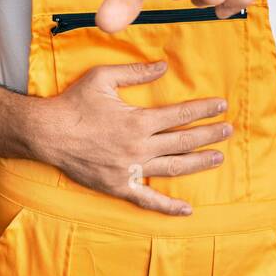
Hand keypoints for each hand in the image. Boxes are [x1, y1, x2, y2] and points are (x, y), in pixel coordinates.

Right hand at [31, 60, 233, 214]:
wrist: (46, 133)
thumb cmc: (73, 103)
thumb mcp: (103, 78)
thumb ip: (136, 73)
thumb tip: (163, 66)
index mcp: (138, 121)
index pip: (180, 115)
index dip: (203, 111)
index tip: (222, 106)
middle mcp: (138, 147)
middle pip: (183, 142)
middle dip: (209, 135)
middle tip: (228, 131)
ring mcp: (130, 169)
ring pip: (173, 168)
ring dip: (199, 163)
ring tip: (218, 158)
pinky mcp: (118, 187)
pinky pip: (147, 200)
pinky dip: (168, 207)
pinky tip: (187, 210)